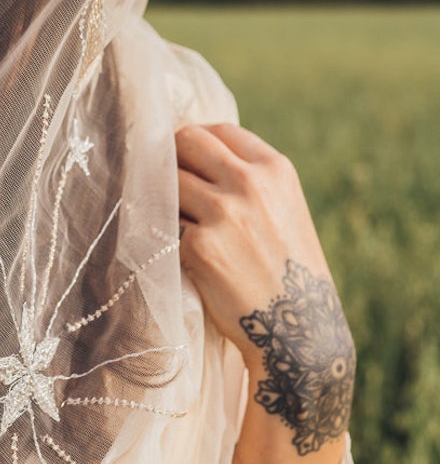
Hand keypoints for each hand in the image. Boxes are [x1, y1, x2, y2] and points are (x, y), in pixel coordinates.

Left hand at [175, 122, 326, 350]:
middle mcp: (250, 183)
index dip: (197, 144)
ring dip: (163, 198)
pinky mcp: (198, 247)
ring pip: (167, 181)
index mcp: (274, 169)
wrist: (301, 333)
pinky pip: (163, 225)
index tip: (186, 161)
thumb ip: (249, 177)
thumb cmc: (288, 270)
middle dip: (170, 158)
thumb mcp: (284, 208)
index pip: (218, 130)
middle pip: (186, 141)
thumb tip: (195, 152)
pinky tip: (173, 251)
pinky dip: (163, 236)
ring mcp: (223, 213)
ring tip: (169, 221)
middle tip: (164, 182)